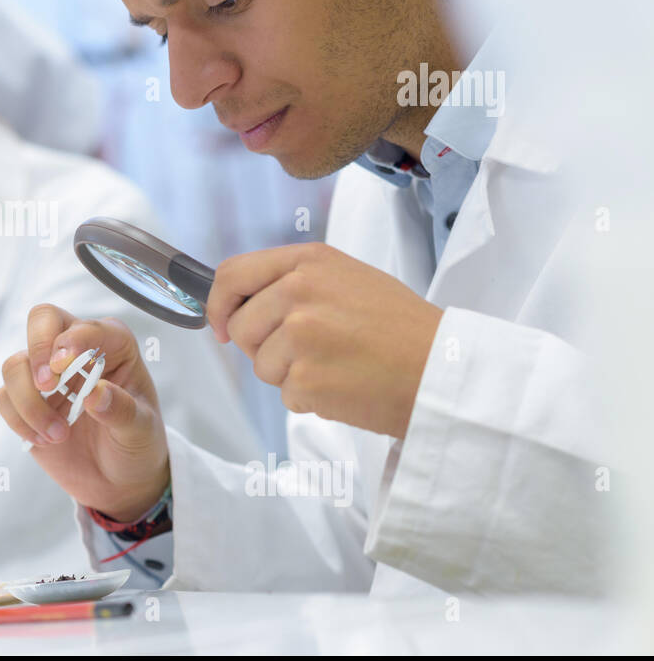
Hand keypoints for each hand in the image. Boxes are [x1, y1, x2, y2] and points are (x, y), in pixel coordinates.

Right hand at [0, 304, 168, 520]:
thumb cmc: (137, 443)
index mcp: (113, 345)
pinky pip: (4, 397)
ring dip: (30, 402)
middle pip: (41, 320)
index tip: (62, 366)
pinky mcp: (26, 400)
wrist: (118, 480)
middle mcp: (76, 350)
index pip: (85, 326)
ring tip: (58, 434)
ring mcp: (48, 374)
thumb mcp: (141, 430)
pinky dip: (19, 420)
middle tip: (47, 386)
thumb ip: (122, 410)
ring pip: (15, 364)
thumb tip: (95, 393)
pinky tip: (45, 440)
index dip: (72, 341)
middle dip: (38, 351)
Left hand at [207, 242, 442, 437]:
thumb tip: (238, 305)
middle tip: (308, 352)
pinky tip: (345, 385)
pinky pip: (285, 395)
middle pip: (240, 326)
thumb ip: (292, 283)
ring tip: (336, 365)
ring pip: (260, 365)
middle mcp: (298, 291)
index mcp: (308, 261)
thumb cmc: (399, 328)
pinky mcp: (304, 377)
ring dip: (289, 375)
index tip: (221, 326)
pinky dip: (310, 398)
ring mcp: (299, 334)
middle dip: (262, 347)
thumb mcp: (346, 279)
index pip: (231, 274)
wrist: (443, 369)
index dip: (218, 304)